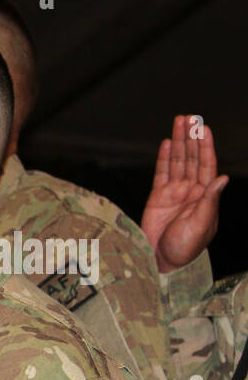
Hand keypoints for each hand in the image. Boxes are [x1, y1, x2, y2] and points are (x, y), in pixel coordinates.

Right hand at [141, 114, 227, 273]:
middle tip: (189, 117)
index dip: (206, 146)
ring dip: (179, 142)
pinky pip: (162, 173)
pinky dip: (164, 158)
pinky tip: (167, 144)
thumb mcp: (201, 224)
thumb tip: (222, 178)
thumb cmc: (185, 248)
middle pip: (192, 158)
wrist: (162, 262)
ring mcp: (174, 193)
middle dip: (191, 137)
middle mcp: (191, 191)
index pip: (207, 165)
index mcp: (205, 196)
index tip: (204, 128)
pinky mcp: (158, 198)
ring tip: (178, 122)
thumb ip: (210, 200)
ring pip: (178, 161)